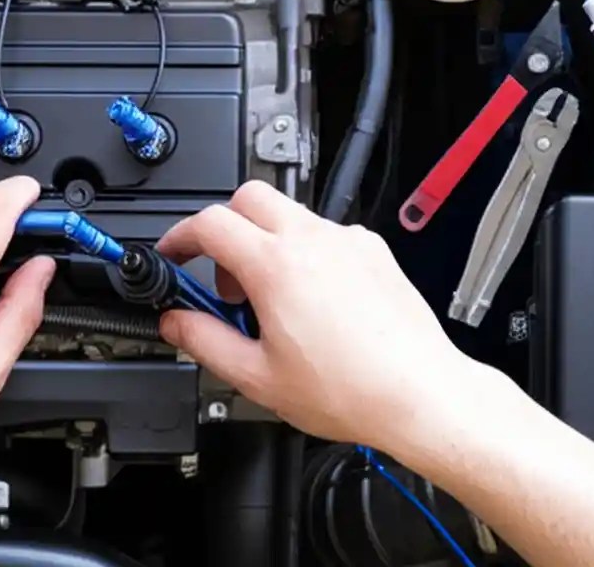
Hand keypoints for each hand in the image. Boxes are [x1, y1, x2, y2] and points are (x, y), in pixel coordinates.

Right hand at [157, 181, 479, 450]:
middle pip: (249, 198)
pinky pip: (326, 234)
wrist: (419, 395)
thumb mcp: (257, 377)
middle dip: (224, 227)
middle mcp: (314, 241)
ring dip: (265, 242)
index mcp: (276, 267)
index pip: (210, 223)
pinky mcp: (374, 251)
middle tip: (221, 277)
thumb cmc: (353, 390)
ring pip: (291, 215)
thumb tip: (177, 323)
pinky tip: (311, 301)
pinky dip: (305, 253)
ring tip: (269, 300)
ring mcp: (348, 242)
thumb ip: (205, 342)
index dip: (180, 236)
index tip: (174, 254)